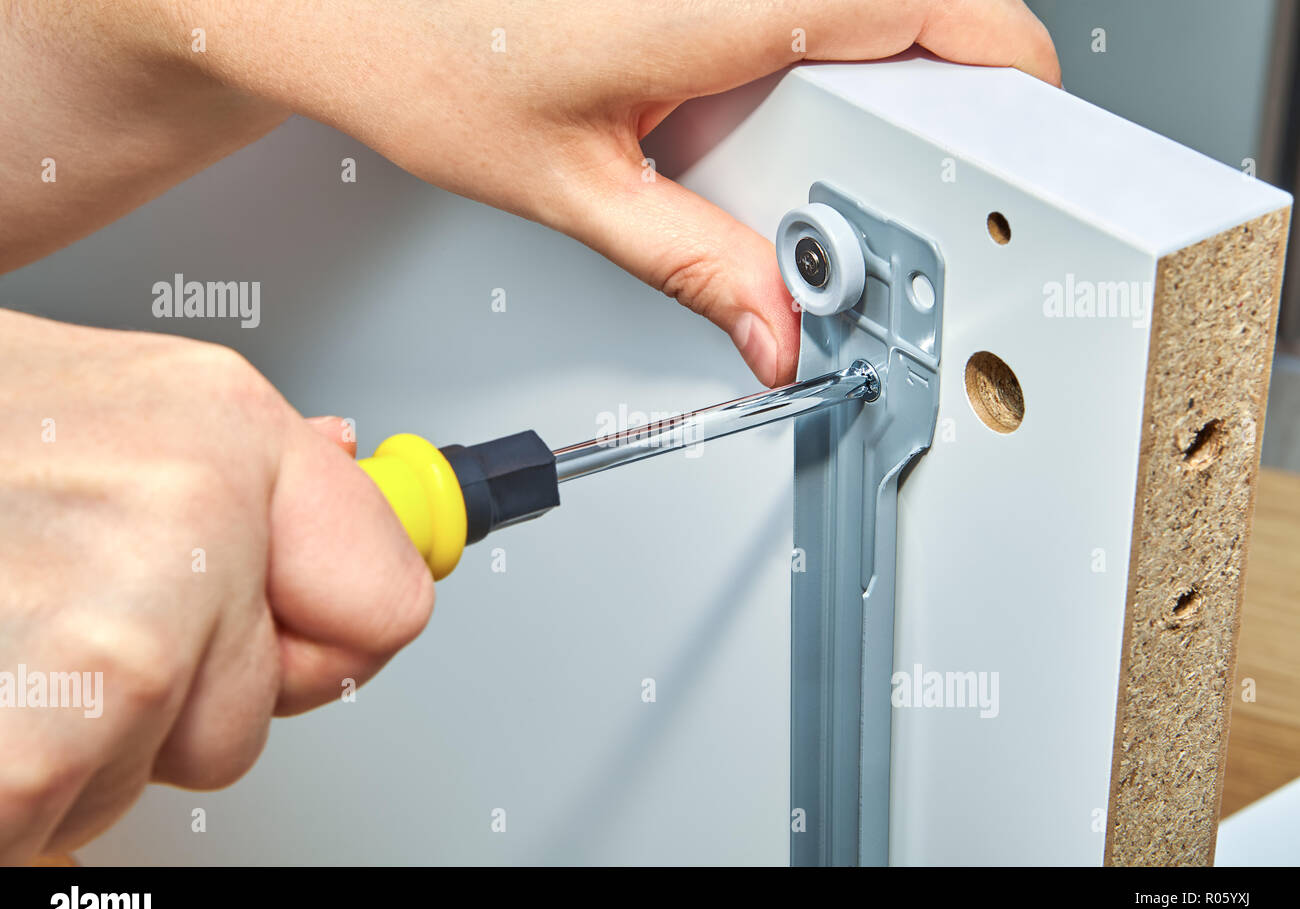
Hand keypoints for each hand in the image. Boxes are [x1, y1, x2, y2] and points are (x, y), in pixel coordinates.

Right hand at [0, 312, 432, 860]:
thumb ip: (241, 462)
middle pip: (258, 709)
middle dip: (171, 688)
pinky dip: (12, 784)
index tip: (279, 623)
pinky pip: (67, 815)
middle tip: (52, 609)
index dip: (320, 631)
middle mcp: (185, 530)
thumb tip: (353, 483)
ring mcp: (110, 656)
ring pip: (156, 768)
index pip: (386, 603)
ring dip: (77, 732)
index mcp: (219, 434)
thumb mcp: (102, 400)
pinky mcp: (28, 763)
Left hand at [160, 0, 1058, 385]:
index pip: (934, 11)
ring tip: (784, 163)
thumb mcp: (576, 192)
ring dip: (859, 88)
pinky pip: (795, 15)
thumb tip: (771, 328)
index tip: (1028, 132)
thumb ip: (694, 265)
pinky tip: (732, 119)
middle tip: (879, 192)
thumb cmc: (426, 56)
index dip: (1005, 69)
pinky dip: (802, 68)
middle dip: (928, 101)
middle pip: (911, 9)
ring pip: (855, 11)